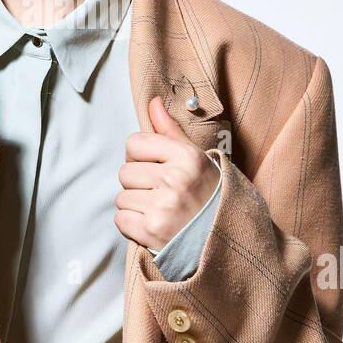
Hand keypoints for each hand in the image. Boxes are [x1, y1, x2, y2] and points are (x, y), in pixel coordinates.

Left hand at [114, 96, 219, 249]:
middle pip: (125, 172)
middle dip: (138, 184)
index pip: (134, 143)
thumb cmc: (207, 196)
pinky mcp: (151, 231)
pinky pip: (120, 219)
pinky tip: (153, 224)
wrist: (223, 239)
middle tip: (161, 194)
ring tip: (159, 210)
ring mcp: (163, 207)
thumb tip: (152, 102)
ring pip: (121, 197)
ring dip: (135, 205)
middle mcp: (175, 180)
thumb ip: (169, 131)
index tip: (155, 168)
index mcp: (186, 157)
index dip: (140, 157)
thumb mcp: (195, 158)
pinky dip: (132, 224)